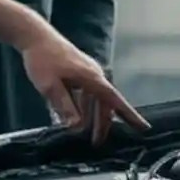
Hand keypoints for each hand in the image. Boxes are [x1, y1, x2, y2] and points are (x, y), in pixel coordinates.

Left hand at [22, 32, 149, 145]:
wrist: (35, 35)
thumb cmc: (42, 59)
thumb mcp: (49, 86)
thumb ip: (64, 106)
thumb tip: (76, 127)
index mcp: (91, 78)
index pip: (114, 100)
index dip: (130, 115)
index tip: (144, 127)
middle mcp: (94, 75)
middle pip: (104, 103)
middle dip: (102, 124)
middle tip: (96, 143)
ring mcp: (86, 72)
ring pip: (94, 99)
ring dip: (91, 116)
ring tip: (85, 133)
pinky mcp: (78, 71)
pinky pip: (86, 93)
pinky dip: (83, 106)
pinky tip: (74, 115)